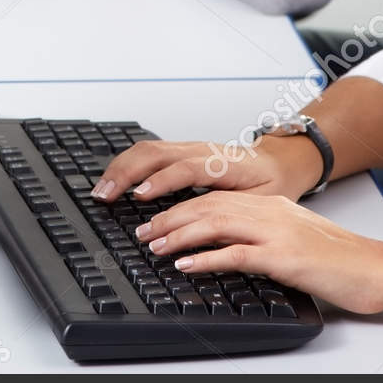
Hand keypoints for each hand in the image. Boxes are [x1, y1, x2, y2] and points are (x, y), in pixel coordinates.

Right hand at [93, 132, 323, 203]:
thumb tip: (202, 235)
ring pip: (147, 149)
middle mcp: (202, 151)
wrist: (278, 162)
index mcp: (224, 164)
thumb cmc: (270, 186)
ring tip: (103, 189)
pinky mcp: (181, 151)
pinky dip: (127, 164)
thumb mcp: (260, 205)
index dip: (162, 182)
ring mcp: (189, 148)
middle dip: (126, 172)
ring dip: (121, 168)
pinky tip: (116, 179)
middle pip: (156, 152)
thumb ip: (232, 215)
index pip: (186, 168)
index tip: (140, 197)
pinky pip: (149, 152)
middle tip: (106, 195)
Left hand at [139, 191, 382, 315]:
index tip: (156, 220)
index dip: (180, 207)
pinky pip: (236, 254)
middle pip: (207, 206)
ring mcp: (277, 232)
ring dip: (179, 235)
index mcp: (271, 205)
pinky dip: (206, 259)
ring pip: (214, 224)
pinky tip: (186, 265)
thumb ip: (263, 237)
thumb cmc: (342, 259)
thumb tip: (227, 247)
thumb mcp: (295, 239)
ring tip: (155, 246)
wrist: (380, 268)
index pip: (214, 199)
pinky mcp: (284, 257)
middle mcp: (270, 212)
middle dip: (169, 218)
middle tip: (143, 232)